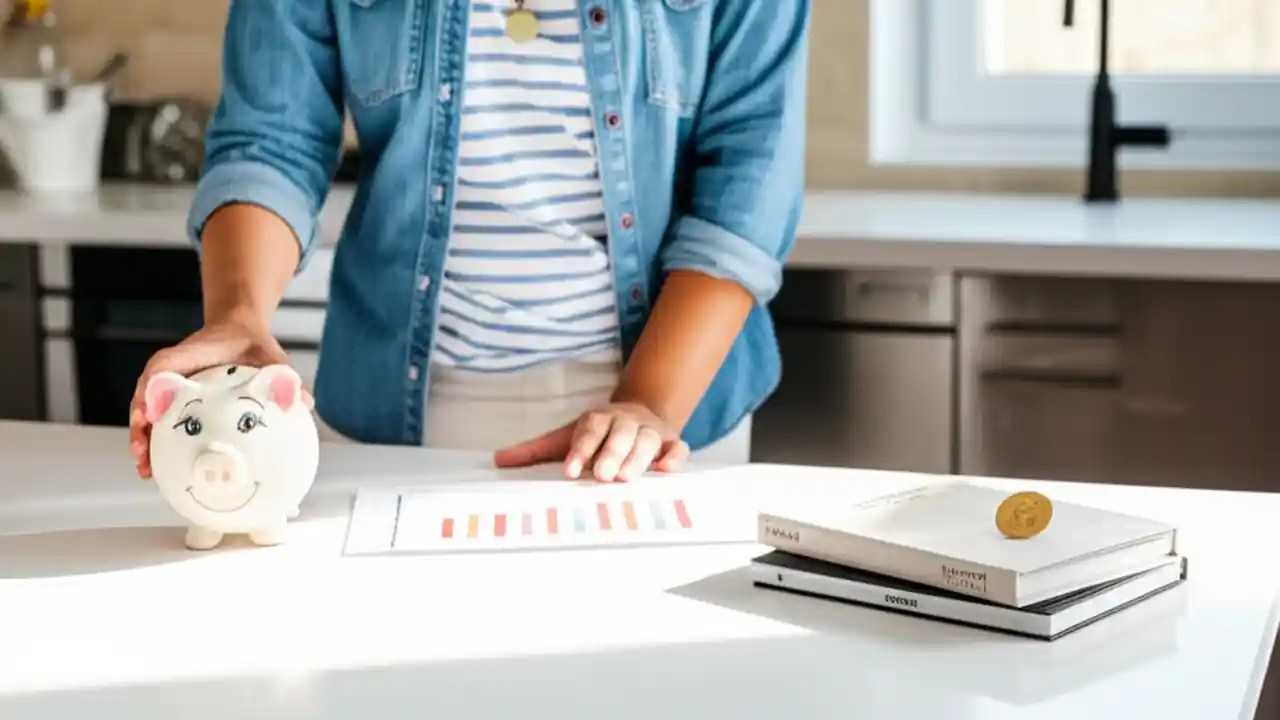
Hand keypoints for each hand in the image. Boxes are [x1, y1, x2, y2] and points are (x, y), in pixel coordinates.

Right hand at [128, 319, 310, 478]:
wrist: (239, 332)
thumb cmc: (249, 343)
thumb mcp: (269, 355)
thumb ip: (283, 375)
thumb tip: (304, 402)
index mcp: (186, 357)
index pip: (160, 370)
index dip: (150, 394)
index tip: (150, 417)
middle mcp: (171, 372)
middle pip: (144, 400)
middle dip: (140, 430)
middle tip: (144, 458)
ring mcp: (170, 388)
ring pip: (147, 415)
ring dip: (144, 442)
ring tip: (147, 471)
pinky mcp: (176, 400)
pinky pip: (162, 422)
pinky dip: (159, 442)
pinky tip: (164, 468)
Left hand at [493, 402, 690, 481]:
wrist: (638, 413)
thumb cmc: (597, 435)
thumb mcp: (565, 438)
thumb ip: (535, 451)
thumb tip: (497, 460)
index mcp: (599, 419)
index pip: (590, 430)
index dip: (580, 449)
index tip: (569, 470)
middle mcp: (626, 422)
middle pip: (620, 433)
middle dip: (611, 453)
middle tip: (601, 476)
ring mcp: (651, 432)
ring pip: (648, 440)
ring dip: (637, 457)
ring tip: (625, 478)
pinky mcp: (671, 443)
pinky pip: (677, 448)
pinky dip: (673, 458)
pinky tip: (664, 471)